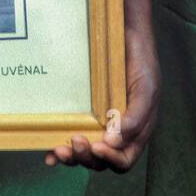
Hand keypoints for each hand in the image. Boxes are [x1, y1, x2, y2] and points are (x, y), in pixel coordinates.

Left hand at [45, 0, 158, 171]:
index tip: (97, 146)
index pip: (123, 160)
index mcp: (134, 133)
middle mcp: (115, 133)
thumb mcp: (146, 89)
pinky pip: (69, 135)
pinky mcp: (82, 112)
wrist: (124, 35)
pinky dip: (60, 149)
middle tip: (75, 141)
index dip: (110, 160)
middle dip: (87, 158)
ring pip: (84, 152)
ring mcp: (97, 123)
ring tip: (58, 149)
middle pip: (101, 160)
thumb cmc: (140, 63)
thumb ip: (136, 117)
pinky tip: (49, 154)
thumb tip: (115, 142)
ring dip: (72, 156)